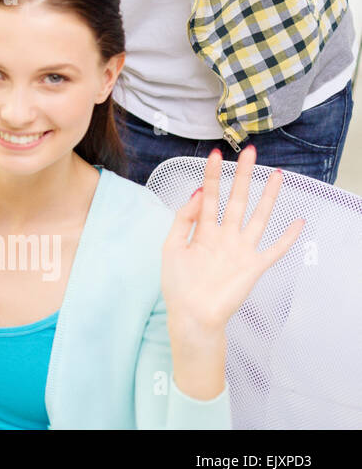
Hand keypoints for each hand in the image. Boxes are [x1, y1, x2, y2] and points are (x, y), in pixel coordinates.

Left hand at [161, 145, 303, 338]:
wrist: (193, 315)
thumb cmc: (178, 284)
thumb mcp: (171, 246)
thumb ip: (183, 219)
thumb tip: (196, 193)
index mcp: (203, 231)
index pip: (209, 196)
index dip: (211, 176)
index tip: (215, 154)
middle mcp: (224, 236)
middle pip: (236, 200)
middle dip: (242, 176)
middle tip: (250, 152)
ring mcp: (241, 250)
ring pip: (258, 217)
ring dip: (268, 197)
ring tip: (276, 175)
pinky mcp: (254, 267)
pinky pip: (275, 249)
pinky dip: (288, 237)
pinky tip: (297, 221)